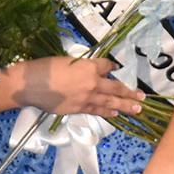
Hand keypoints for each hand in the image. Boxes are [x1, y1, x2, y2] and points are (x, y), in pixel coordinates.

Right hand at [1, 55, 143, 118]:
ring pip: (110, 101)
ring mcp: (86, 97)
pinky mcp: (79, 109)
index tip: (117, 67)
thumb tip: (89, 70)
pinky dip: (107, 112)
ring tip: (137, 109)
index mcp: (89, 66)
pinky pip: (97, 110)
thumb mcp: (66, 60)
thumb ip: (81, 66)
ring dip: (125, 105)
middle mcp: (92, 82)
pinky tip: (116, 113)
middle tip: (142, 97)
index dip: (112, 66)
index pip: (107, 66)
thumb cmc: (45, 68)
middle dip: (130, 92)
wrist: (30, 85)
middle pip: (116, 87)